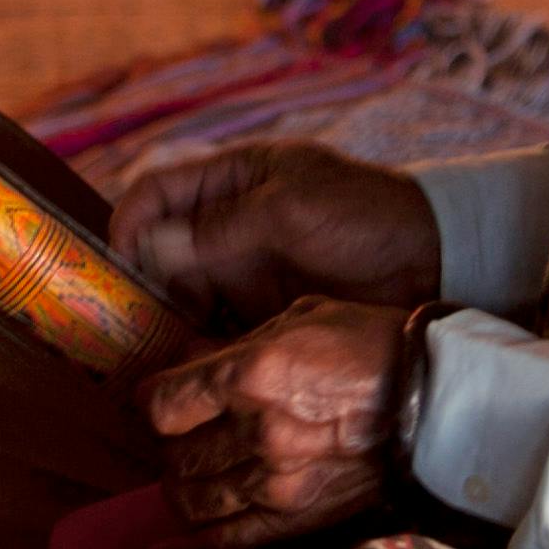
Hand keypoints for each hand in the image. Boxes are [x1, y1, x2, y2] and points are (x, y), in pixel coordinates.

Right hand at [110, 141, 438, 328]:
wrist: (432, 261)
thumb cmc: (365, 215)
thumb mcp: (291, 208)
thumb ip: (222, 227)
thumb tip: (153, 246)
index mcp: (232, 180)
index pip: (158, 192)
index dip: (129, 222)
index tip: (116, 262)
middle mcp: (229, 225)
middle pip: (161, 252)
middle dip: (142, 285)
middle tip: (129, 326)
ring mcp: (246, 271)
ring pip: (184, 297)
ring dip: (167, 323)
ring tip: (154, 356)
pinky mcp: (263, 313)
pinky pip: (217, 330)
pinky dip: (200, 347)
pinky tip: (192, 368)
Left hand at [141, 296, 414, 548]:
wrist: (444, 403)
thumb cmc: (377, 349)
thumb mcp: (306, 318)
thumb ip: (242, 342)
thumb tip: (193, 362)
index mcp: (254, 374)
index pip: (161, 404)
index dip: (155, 401)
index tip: (165, 401)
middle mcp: (258, 433)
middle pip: (172, 455)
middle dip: (173, 446)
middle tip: (191, 437)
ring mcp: (277, 485)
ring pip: (190, 501)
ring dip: (185, 489)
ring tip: (201, 477)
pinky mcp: (299, 525)